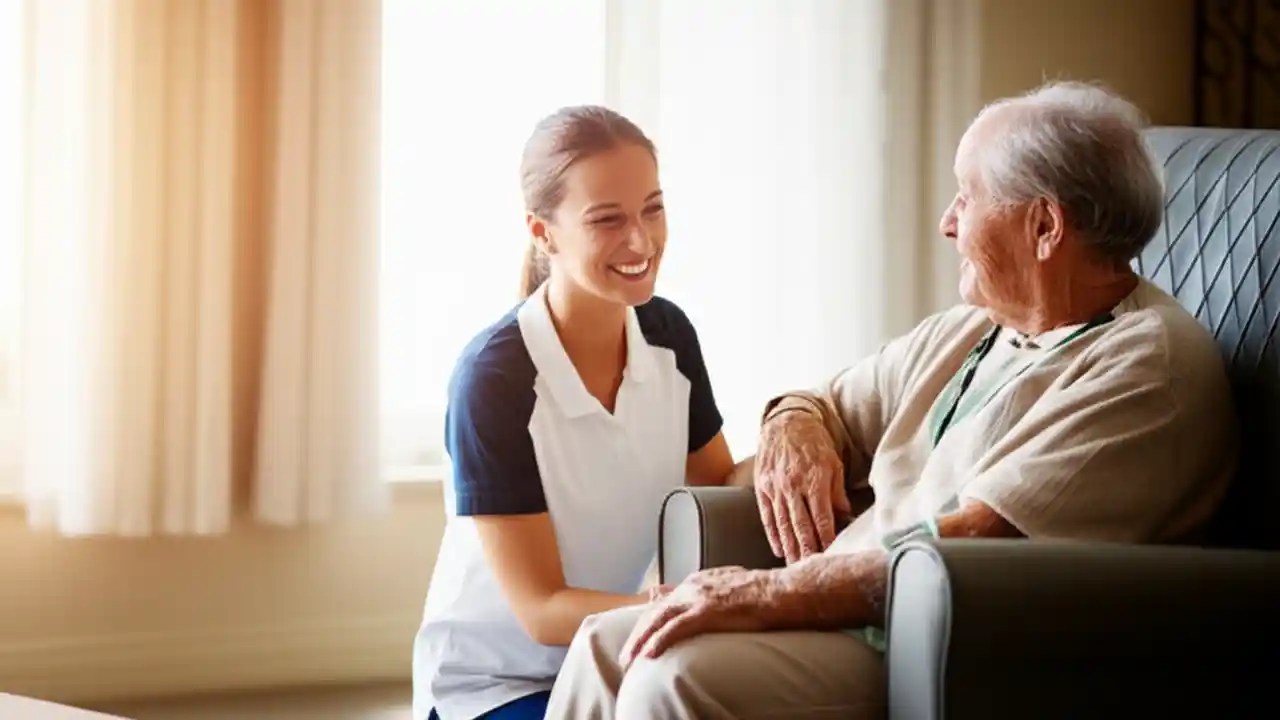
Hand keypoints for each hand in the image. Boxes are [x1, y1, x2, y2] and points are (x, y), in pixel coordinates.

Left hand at [620, 566, 788, 669]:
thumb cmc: (762, 593)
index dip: (648, 623)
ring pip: (659, 619)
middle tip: (626, 656)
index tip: (638, 640)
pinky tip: (649, 655)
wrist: (782, 592)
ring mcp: (699, 597)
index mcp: (697, 582)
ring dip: (641, 641)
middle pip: (654, 612)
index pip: (663, 604)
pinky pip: (676, 628)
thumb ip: (705, 593)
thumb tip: (693, 601)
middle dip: (637, 634)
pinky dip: (659, 641)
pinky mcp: (708, 610)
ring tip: (629, 659)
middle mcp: (693, 586)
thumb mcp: (726, 588)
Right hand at [754, 411, 850, 563]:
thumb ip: (837, 492)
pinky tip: (778, 548)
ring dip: (790, 547)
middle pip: (801, 526)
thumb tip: (845, 518)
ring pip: (783, 524)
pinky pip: (767, 516)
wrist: (786, 423)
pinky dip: (773, 534)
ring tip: (796, 566)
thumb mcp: (833, 463)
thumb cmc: (814, 444)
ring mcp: (775, 487)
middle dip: (807, 550)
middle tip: (810, 570)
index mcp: (814, 479)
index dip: (826, 539)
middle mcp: (793, 485)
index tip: (830, 556)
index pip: (822, 518)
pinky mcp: (762, 487)